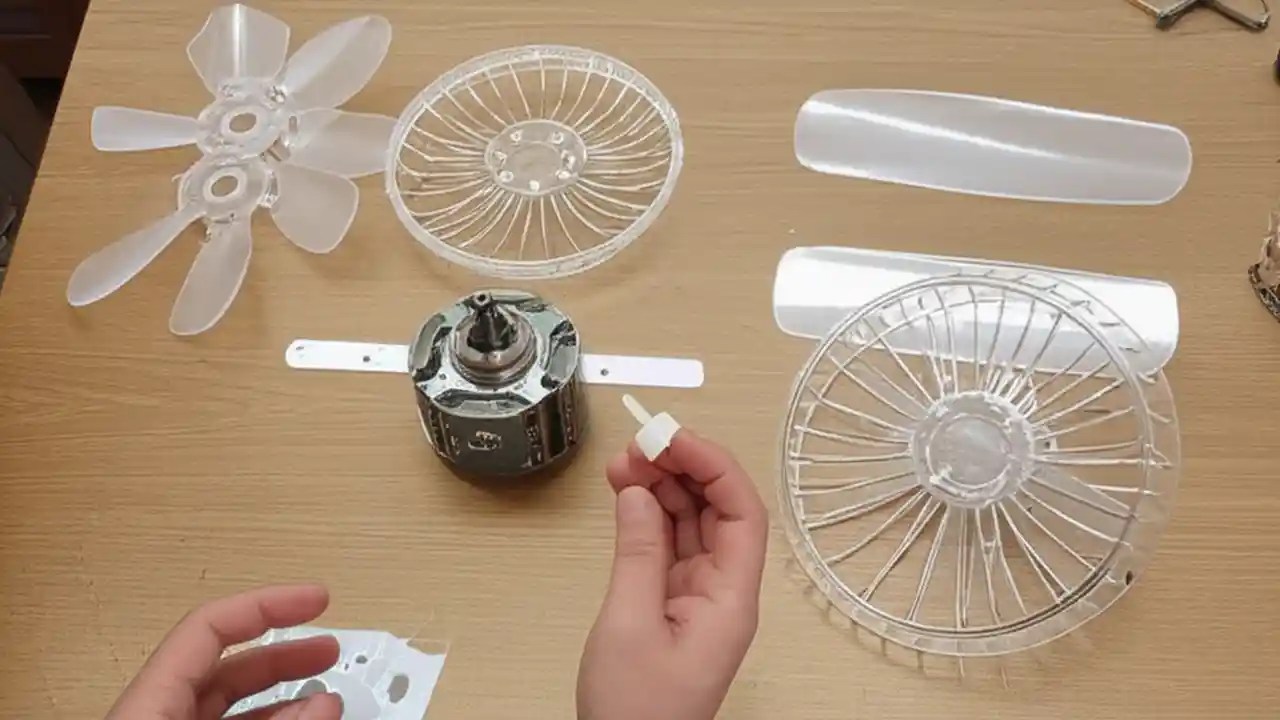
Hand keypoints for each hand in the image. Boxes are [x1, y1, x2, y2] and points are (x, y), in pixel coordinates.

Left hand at [106, 584, 342, 719]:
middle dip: (282, 653)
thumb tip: (324, 703)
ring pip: (227, 706)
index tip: (317, 599)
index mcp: (146, 701)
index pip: (210, 626)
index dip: (267, 604)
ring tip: (326, 699)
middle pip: (223, 664)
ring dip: (281, 696)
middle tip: (329, 648)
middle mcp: (153, 713)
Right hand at [578, 430, 768, 719]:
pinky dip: (650, 515)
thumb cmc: (636, 711)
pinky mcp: (673, 603)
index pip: (743, 514)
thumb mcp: (628, 623)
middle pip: (719, 511)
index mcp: (731, 599)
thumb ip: (637, 552)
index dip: (714, 467)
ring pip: (692, 523)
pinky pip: (670, 545)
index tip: (674, 438)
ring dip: (663, 487)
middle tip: (641, 444)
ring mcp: (699, 596)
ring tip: (625, 462)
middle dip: (684, 469)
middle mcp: (723, 592)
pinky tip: (628, 494)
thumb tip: (641, 492)